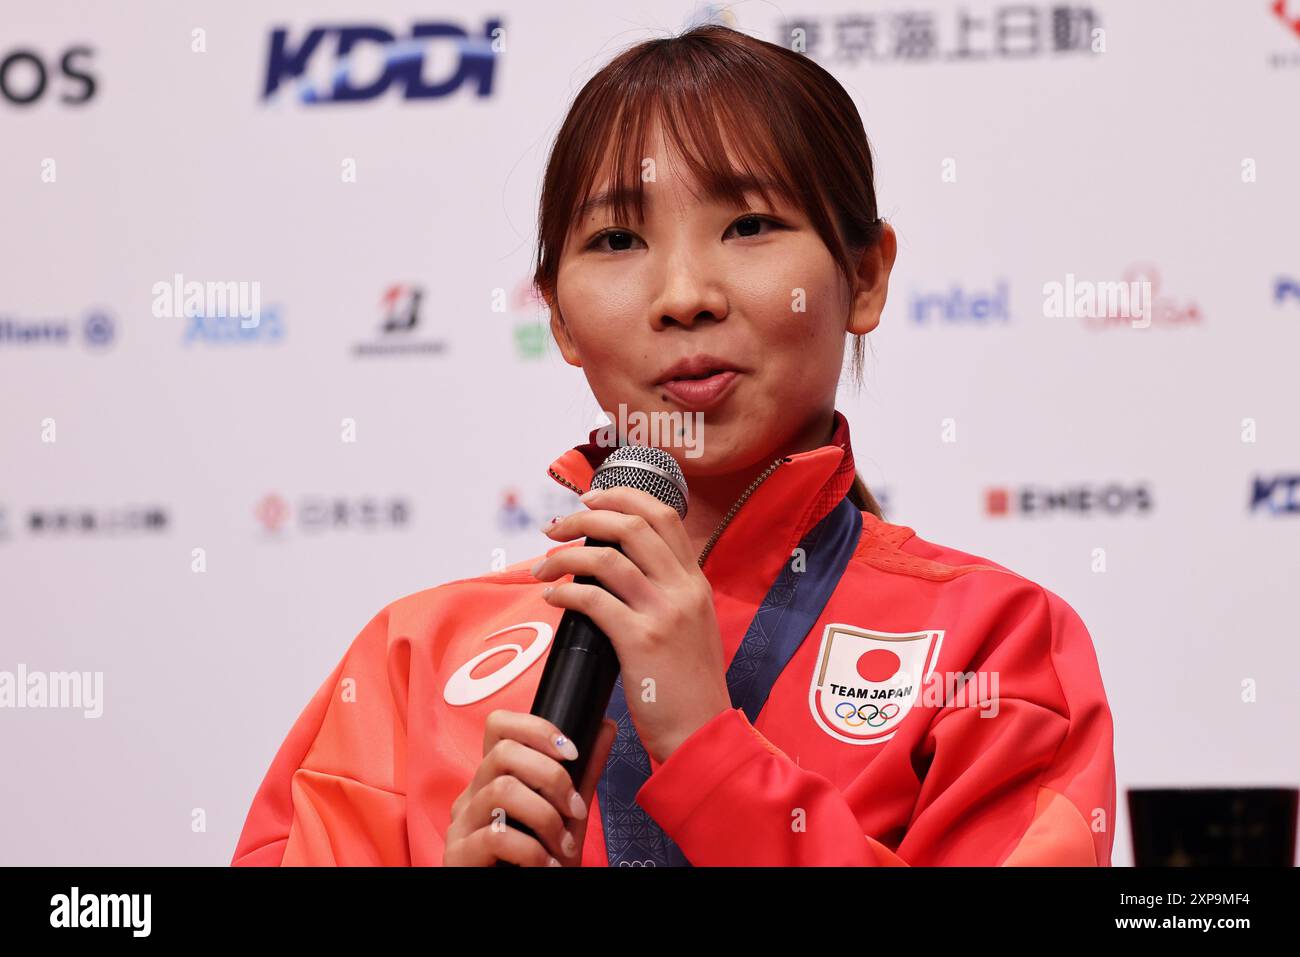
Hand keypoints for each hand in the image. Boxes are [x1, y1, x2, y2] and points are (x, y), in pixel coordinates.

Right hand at [443, 710, 616, 865]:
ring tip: (563, 846)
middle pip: (503, 752)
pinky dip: (532, 852)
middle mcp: (472, 794)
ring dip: (546, 818)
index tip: (572, 752)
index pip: (499, 725)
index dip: (536, 728)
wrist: (525, 900)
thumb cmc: (543, 862)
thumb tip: (605, 726)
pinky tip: (547, 865)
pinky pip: (495, 836)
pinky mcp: (458, 854)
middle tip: (575, 809)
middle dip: (552, 777)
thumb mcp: (569, 815)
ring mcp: (461, 823)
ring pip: (501, 790)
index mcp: (494, 778)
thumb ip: (583, 773)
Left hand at [533, 485, 732, 764]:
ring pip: (607, 558)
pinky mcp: (641, 641)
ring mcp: (664, 613)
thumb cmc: (688, 687)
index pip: (663, 516)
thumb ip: (667, 595)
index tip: (589, 500)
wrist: (702, 732)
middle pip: (631, 525)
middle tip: (555, 528)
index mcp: (695, 581)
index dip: (622, 498)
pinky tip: (552, 598)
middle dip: (584, 517)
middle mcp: (683, 589)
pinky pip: (593, 600)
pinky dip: (565, 593)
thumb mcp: (693, 626)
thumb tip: (618, 573)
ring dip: (565, 556)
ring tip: (542, 567)